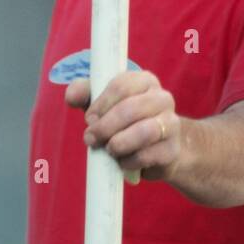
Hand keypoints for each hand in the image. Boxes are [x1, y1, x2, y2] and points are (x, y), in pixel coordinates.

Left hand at [65, 70, 182, 182]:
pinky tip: (121, 162)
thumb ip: (85, 94)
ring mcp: (171, 124)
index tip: (89, 119)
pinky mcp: (172, 150)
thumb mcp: (104, 104)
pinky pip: (147, 155)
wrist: (158, 150)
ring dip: (118, 143)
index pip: (121, 86)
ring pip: (144, 132)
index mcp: (144, 81)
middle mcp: (162, 98)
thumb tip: (71, 95)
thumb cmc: (125, 121)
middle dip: (105, 127)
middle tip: (90, 138)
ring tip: (109, 149)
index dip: (100, 104)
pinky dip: (128, 161)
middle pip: (131, 109)